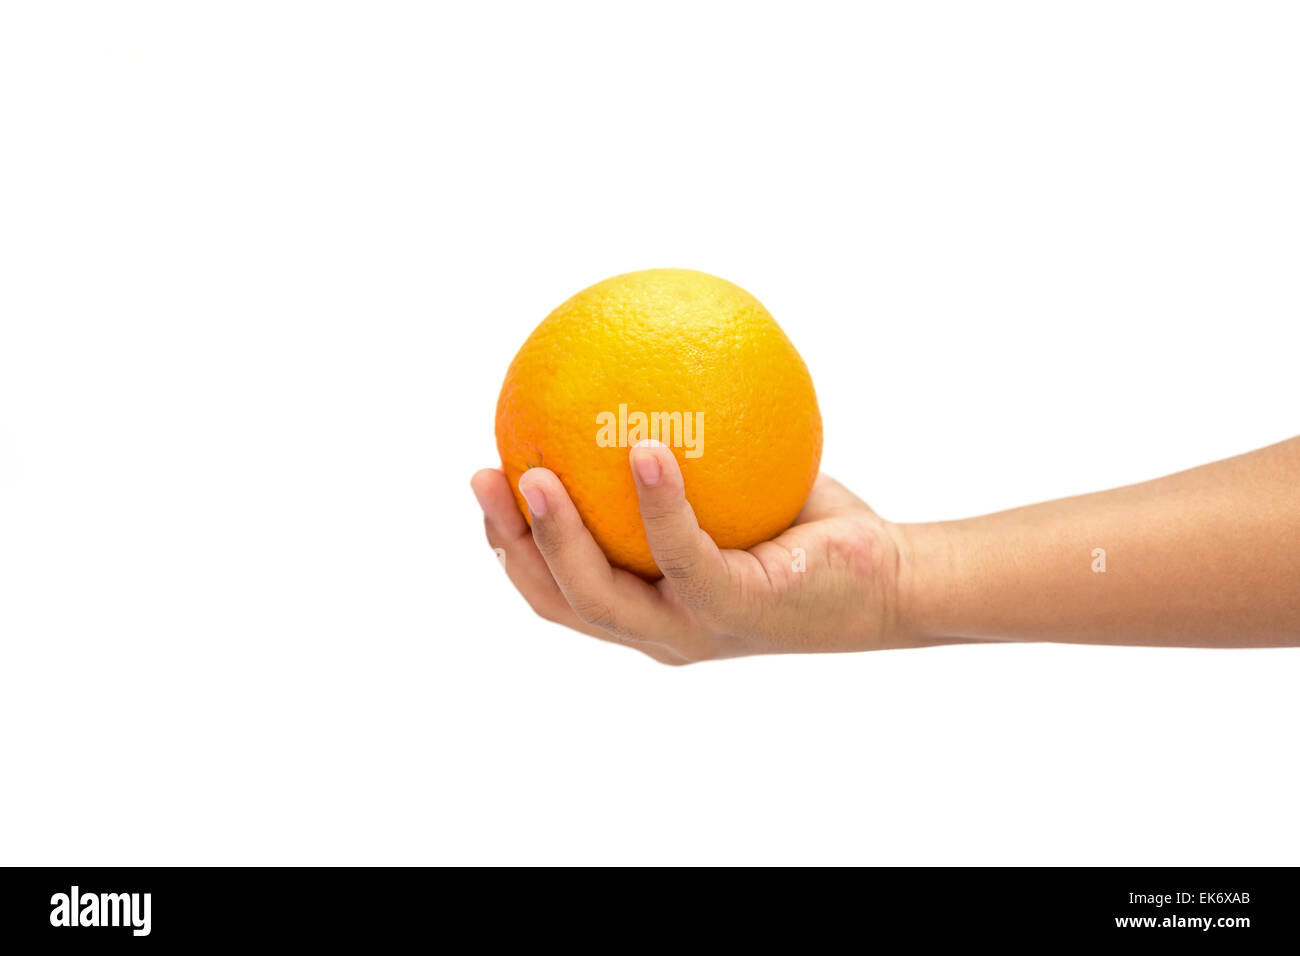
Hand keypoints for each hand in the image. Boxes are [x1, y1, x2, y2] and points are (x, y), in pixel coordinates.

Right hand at [470, 440, 917, 663]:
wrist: (888, 580)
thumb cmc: (808, 532)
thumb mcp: (735, 490)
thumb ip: (685, 458)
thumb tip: (644, 372)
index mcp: (647, 608)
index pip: (559, 591)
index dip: (512, 547)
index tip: (487, 486)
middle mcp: (660, 630)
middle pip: (559, 601)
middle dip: (512, 543)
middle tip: (485, 475)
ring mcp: (695, 629)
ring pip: (602, 597)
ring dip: (561, 536)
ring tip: (536, 476)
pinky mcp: (737, 610)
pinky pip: (685, 555)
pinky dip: (660, 505)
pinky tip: (646, 451)